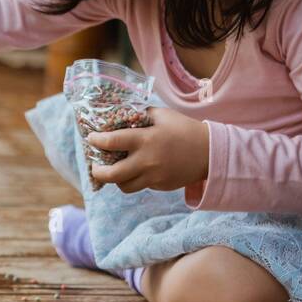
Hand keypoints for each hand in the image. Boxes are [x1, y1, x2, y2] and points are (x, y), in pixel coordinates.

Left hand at [88, 107, 209, 192]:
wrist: (210, 153)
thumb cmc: (184, 129)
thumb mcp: (162, 116)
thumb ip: (140, 115)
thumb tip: (119, 115)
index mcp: (145, 140)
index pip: (111, 142)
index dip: (96, 141)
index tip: (92, 138)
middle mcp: (146, 161)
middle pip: (111, 175)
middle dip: (97, 171)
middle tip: (95, 166)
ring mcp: (153, 177)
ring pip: (124, 186)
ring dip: (116, 179)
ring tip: (115, 170)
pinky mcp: (160, 186)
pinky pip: (140, 186)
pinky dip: (134, 179)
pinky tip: (137, 170)